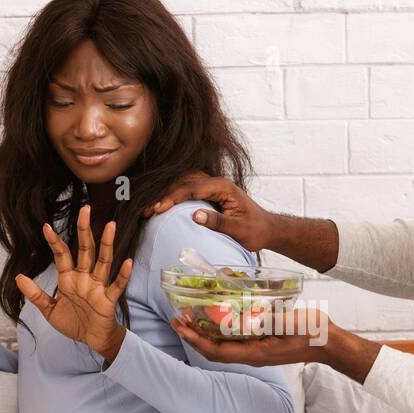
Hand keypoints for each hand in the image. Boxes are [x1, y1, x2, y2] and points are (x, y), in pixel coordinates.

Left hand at [15, 204, 132, 362]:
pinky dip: (123, 275)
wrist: (92, 340)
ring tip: (111, 225)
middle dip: (84, 230)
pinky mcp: (109, 300)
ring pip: (103, 261)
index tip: (46, 226)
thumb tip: (19, 277)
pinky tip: (127, 262)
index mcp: (69, 279)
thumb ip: (36, 294)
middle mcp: (85, 278)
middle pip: (85, 250)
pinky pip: (117, 285)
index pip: (62, 255)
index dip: (54, 242)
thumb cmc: (74, 322)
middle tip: (85, 209)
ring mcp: (98, 287)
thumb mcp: (49, 311)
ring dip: (107, 244)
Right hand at [141, 173, 275, 251]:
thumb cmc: (256, 230)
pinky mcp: (210, 192)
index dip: (172, 198)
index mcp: (223, 187)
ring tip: (149, 208)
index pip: (192, 188)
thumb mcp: (239, 230)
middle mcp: (217, 182)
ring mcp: (213, 186)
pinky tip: (162, 205)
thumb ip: (219, 222)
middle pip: (184, 182)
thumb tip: (195, 216)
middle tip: (146, 210)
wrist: (267, 228)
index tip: (157, 209)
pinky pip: (187, 189)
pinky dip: (173, 195)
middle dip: (163, 195)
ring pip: (183, 183)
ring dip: (166, 194)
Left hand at [171, 307, 382, 383]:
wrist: (329, 343)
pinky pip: (234, 341)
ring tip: (191, 318)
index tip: (181, 326)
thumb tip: (248, 321)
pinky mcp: (262, 344)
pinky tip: (218, 317)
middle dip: (193, 337)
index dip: (195, 340)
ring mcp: (257, 351)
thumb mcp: (292, 323)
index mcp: (256, 353)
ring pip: (222, 347)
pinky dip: (220, 331)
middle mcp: (252, 355)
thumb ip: (271, 322)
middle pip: (214, 351)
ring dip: (204, 334)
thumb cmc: (312, 332)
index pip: (217, 351)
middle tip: (178, 319)